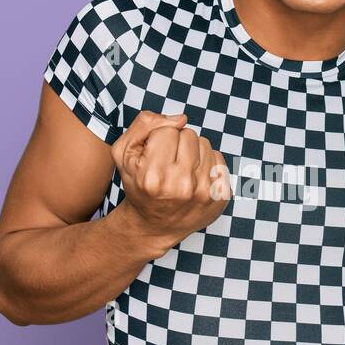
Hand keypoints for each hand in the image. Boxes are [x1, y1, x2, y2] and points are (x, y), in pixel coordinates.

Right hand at [111, 110, 232, 252]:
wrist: (155, 225)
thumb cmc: (139, 186)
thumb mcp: (124, 153)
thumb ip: (144, 125)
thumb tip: (181, 119)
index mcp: (153, 176)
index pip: (167, 131)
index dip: (159, 139)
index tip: (154, 157)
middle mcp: (181, 186)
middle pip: (189, 135)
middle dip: (178, 144)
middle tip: (168, 164)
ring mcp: (204, 193)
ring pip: (205, 144)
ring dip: (194, 152)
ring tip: (181, 171)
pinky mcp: (220, 196)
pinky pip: (219, 158)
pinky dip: (207, 163)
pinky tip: (195, 178)